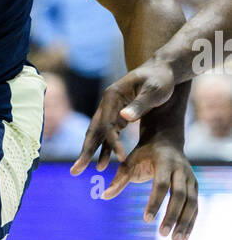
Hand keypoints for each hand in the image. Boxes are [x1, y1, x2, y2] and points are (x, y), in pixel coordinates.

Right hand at [70, 60, 176, 175]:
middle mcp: (107, 103)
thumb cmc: (161, 79)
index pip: (108, 123)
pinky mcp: (117, 115)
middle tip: (75, 170)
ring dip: (90, 152)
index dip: (113, 142)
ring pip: (97, 134)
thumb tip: (124, 118)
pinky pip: (107, 135)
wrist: (163, 69)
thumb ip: (140, 104)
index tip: (122, 157)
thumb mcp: (154, 90)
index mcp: (113, 95)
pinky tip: (101, 163)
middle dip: (85, 151)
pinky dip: (104, 148)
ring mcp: (110, 109)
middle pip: (94, 130)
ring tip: (79, 170)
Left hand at [97, 137, 197, 239]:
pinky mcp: (194, 186)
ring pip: (191, 202)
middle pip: (180, 195)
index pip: (161, 184)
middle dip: (172, 215)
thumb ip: (119, 180)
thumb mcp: (129, 163)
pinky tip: (184, 237)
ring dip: (185, 222)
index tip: (146, 220)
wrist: (166, 141)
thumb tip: (103, 196)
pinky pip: (195, 205)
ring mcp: (190, 178)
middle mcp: (181, 169)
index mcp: (164, 162)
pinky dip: (191, 221)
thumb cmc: (143, 155)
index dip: (155, 202)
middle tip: (162, 234)